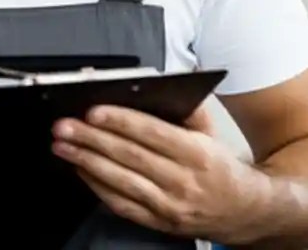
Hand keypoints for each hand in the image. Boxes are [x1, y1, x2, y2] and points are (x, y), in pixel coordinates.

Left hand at [52, 104, 268, 244]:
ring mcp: (170, 205)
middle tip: (64, 126)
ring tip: (62, 145)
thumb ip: (187, 108)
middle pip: (131, 157)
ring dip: (87, 162)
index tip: (93, 111)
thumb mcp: (211, 133)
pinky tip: (80, 168)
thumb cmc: (219, 166)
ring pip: (122, 182)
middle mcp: (184, 181)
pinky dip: (96, 186)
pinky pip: (122, 204)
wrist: (245, 212)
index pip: (153, 134)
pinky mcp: (159, 222)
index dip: (121, 121)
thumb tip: (160, 84)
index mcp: (198, 153)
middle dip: (92, 139)